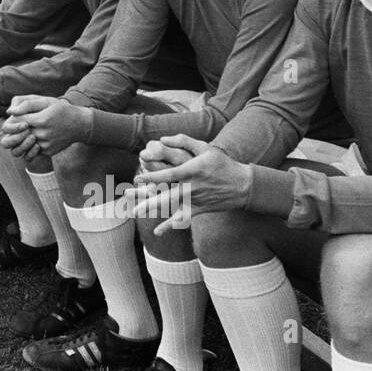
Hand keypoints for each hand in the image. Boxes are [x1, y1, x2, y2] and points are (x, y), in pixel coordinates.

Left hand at [2, 96, 88, 159]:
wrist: (80, 125)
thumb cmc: (61, 110)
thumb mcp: (46, 102)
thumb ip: (27, 104)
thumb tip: (10, 112)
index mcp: (41, 120)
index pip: (16, 121)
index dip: (14, 118)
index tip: (18, 116)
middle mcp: (43, 134)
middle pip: (17, 135)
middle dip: (14, 130)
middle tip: (20, 125)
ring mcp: (45, 145)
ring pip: (22, 146)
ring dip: (20, 140)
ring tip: (25, 133)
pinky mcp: (48, 152)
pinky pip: (31, 152)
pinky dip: (29, 146)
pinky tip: (34, 138)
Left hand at [124, 135, 252, 234]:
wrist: (243, 185)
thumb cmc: (222, 164)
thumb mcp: (206, 147)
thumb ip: (184, 141)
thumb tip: (162, 138)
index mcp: (193, 171)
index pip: (169, 175)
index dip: (152, 176)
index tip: (137, 177)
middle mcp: (192, 188)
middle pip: (166, 194)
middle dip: (146, 196)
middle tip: (128, 195)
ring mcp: (195, 201)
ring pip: (170, 207)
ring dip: (152, 209)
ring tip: (135, 211)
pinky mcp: (198, 210)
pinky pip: (182, 219)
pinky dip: (170, 226)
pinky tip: (157, 232)